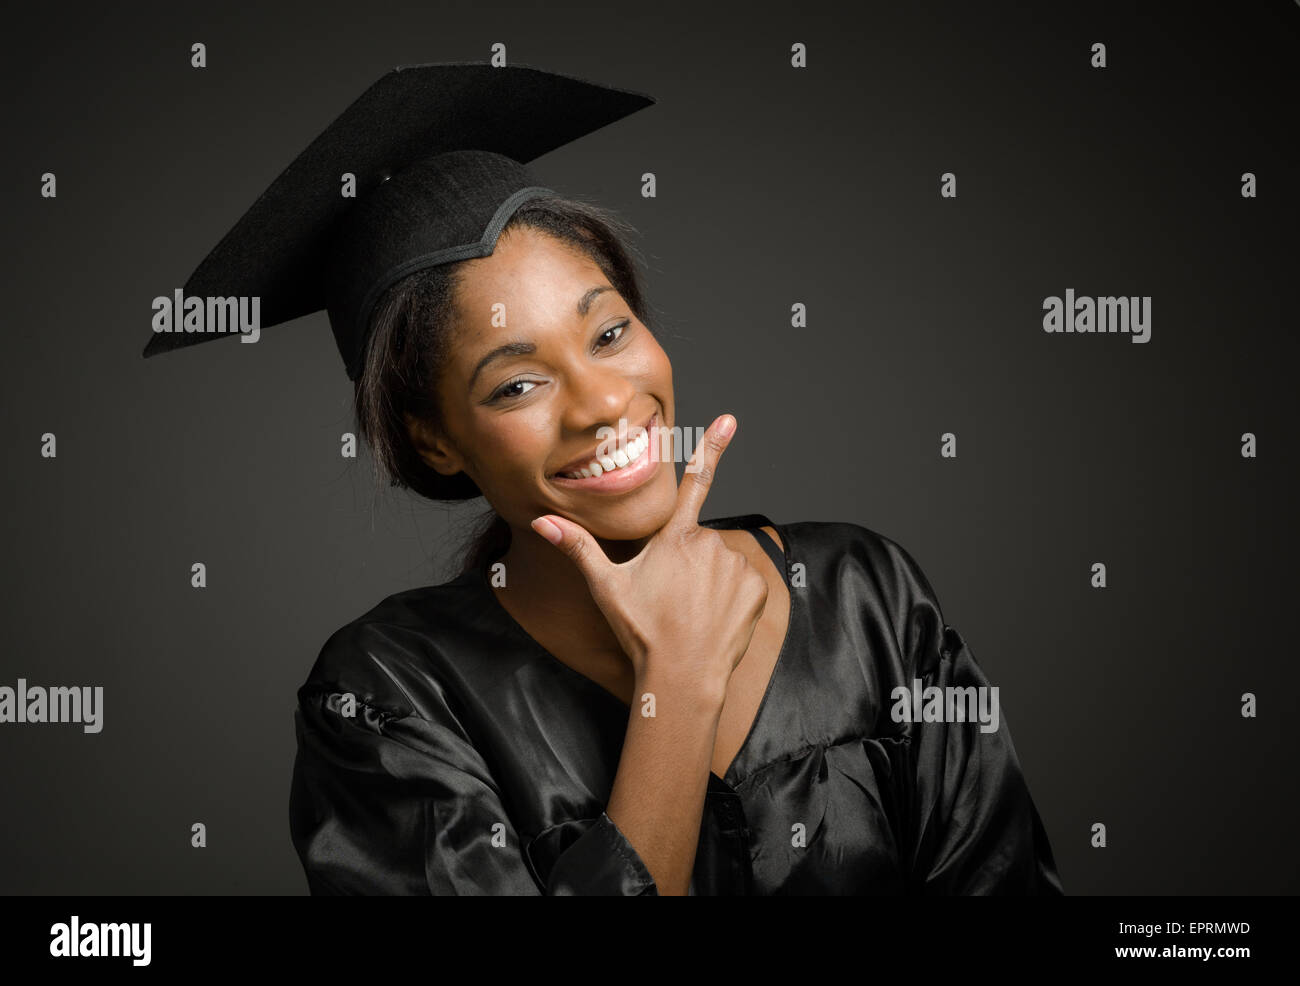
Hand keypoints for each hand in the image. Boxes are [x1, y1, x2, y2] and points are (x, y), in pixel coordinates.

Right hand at [531, 414, 768, 705]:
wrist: (682, 677)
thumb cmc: (641, 632)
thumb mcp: (606, 587)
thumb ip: (577, 547)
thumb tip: (541, 521)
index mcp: (675, 537)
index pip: (695, 482)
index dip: (713, 448)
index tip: (731, 420)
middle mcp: (709, 544)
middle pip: (698, 543)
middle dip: (687, 564)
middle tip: (670, 599)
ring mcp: (735, 566)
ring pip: (720, 565)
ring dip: (709, 582)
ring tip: (691, 613)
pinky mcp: (756, 589)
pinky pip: (744, 585)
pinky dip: (731, 599)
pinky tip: (714, 620)